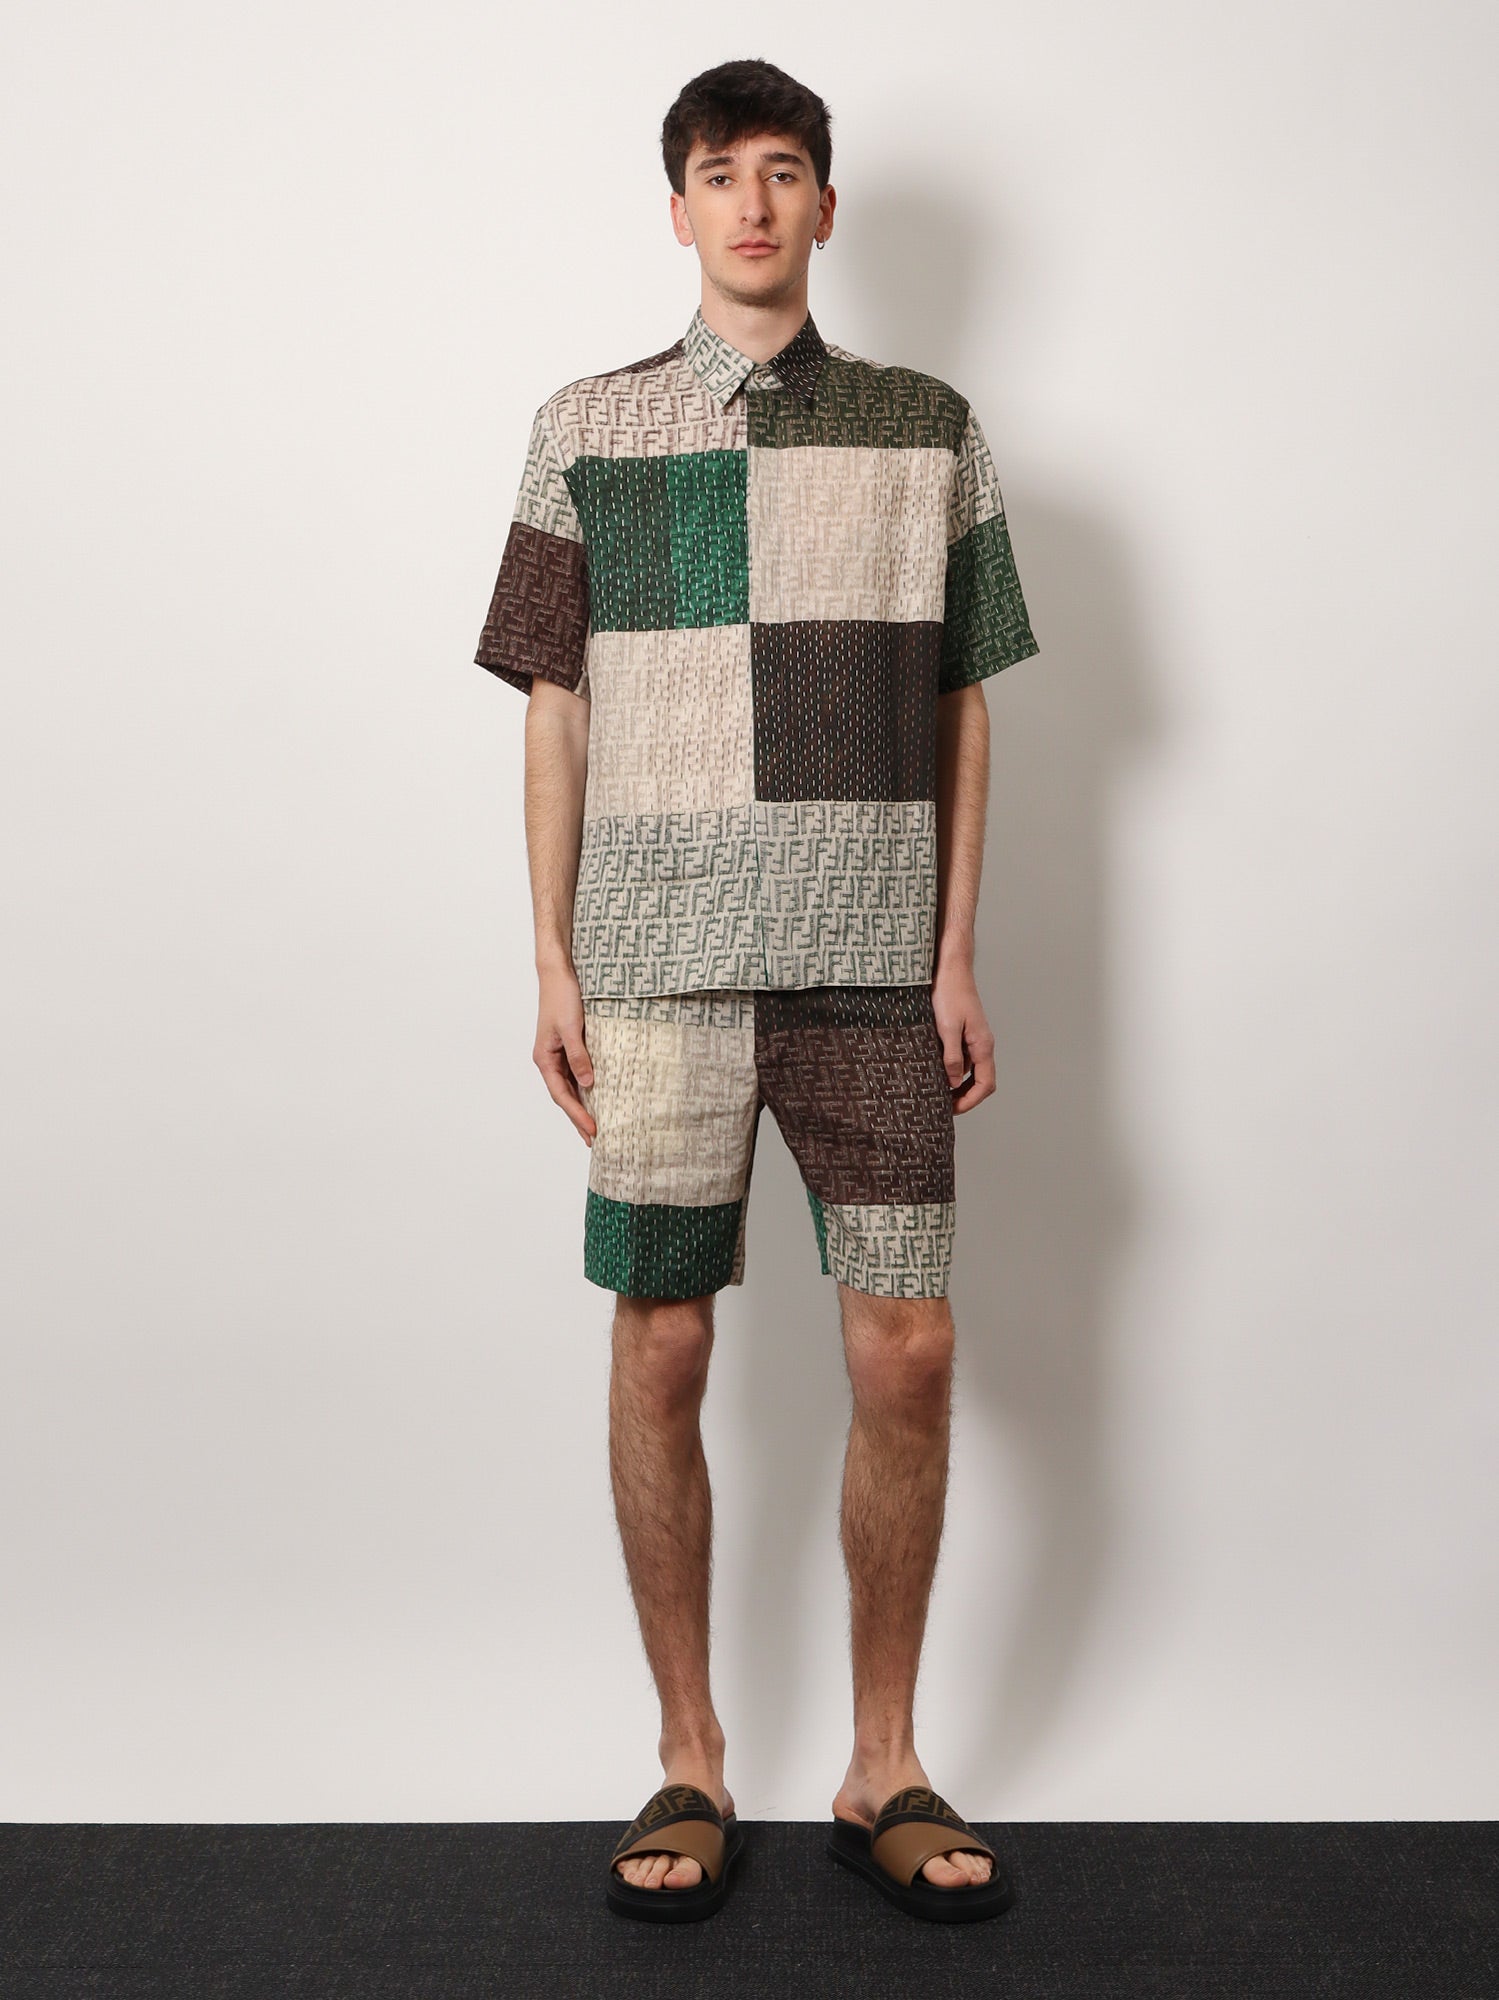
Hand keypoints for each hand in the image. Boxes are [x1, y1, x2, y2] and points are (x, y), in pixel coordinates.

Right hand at [534, 965, 596, 1144]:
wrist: (559, 973)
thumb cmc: (562, 997)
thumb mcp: (571, 1028)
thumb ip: (579, 1056)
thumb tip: (588, 1084)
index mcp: (545, 1058)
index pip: (562, 1095)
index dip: (577, 1114)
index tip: (593, 1131)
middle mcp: (549, 1060)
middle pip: (564, 1096)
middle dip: (578, 1118)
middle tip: (594, 1140)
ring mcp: (558, 1054)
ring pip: (570, 1087)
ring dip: (581, 1106)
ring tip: (594, 1127)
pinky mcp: (569, 1047)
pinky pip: (576, 1074)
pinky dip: (585, 1089)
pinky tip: (596, 1097)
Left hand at [932, 961, 995, 1114]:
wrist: (950, 968)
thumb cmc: (949, 994)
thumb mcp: (946, 1029)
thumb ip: (952, 1057)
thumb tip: (954, 1083)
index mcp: (982, 1045)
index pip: (986, 1084)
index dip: (971, 1101)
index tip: (953, 1110)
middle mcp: (982, 1044)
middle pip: (982, 1081)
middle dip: (965, 1097)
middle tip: (944, 1106)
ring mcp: (975, 1038)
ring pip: (972, 1071)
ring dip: (959, 1084)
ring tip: (938, 1092)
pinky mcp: (965, 1032)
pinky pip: (964, 1058)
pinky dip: (954, 1069)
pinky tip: (937, 1070)